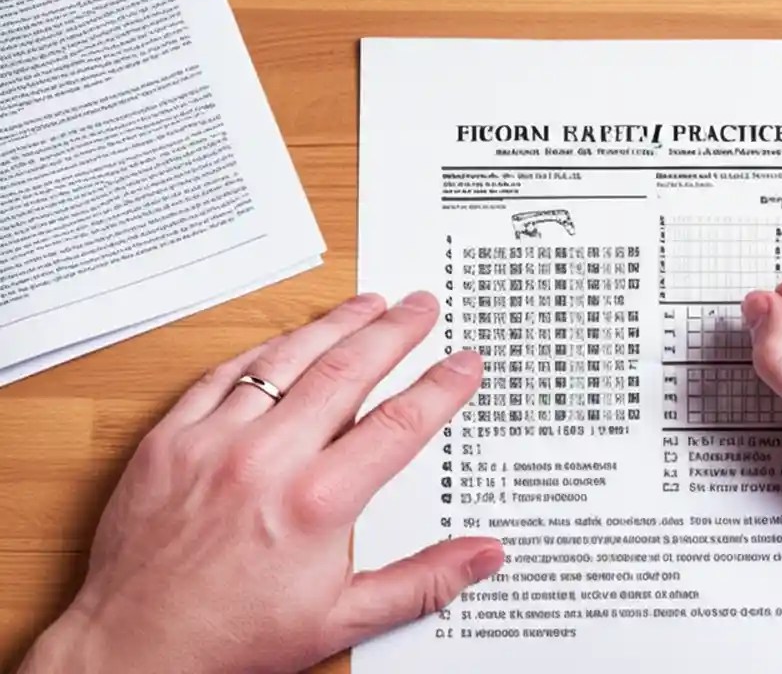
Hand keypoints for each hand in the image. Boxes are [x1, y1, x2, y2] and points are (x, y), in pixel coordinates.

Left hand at [19, 293, 501, 673]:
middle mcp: (267, 460)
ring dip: (335, 325)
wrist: (135, 650)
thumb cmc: (233, 640)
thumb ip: (423, 582)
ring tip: (368, 303)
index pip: (399, 424)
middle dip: (394, 331)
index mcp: (317, 503)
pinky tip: (288, 339)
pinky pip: (223, 375)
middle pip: (348, 371)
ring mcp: (213, 443)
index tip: (464, 362)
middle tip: (422, 307)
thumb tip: (484, 556)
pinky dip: (263, 351)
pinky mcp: (170, 440)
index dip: (441, 387)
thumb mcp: (342, 619)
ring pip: (287, 360)